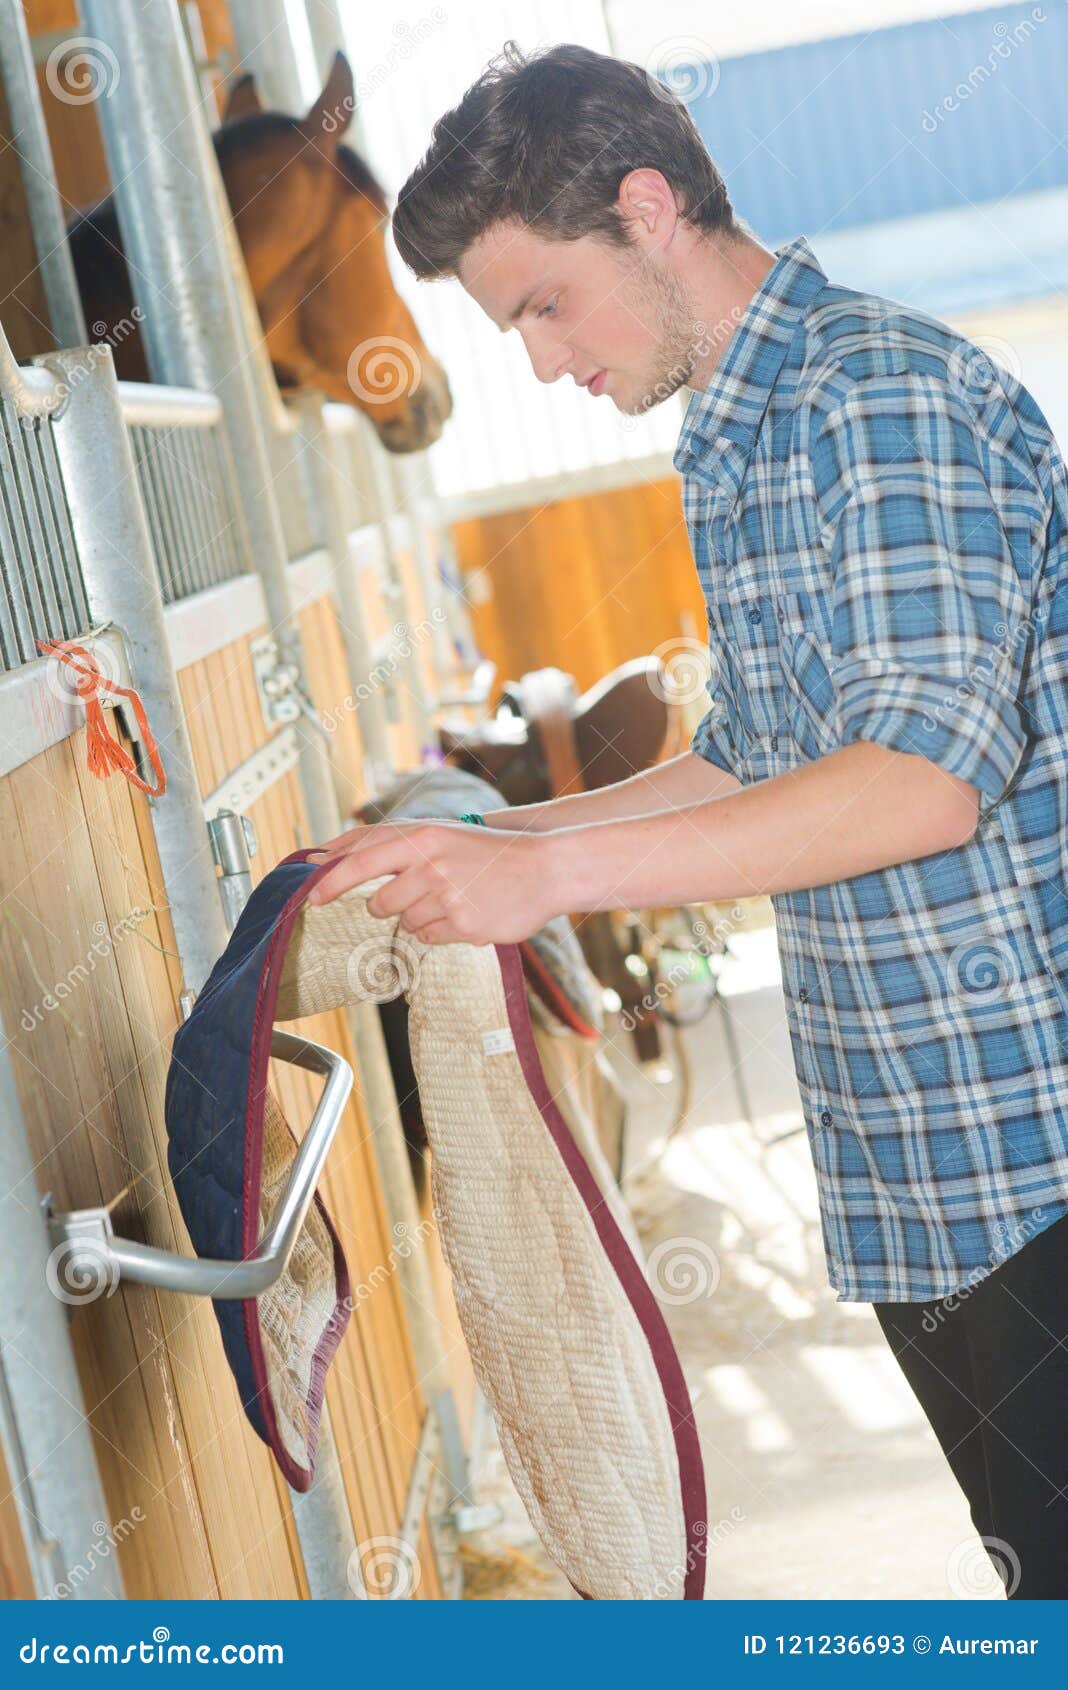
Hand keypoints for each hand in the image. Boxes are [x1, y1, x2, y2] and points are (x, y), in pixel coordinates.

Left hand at [304, 820, 561, 945]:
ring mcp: (446, 895)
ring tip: (451, 900)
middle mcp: (430, 863)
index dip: (330, 878)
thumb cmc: (487, 854)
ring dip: (420, 918)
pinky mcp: (462, 924)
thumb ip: (396, 844)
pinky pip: (429, 937)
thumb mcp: (442, 835)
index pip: (361, 857)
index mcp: (422, 836)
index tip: (310, 894)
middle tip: (418, 894)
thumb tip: (337, 854)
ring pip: (405, 922)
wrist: (544, 869)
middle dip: (386, 906)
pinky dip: (441, 931)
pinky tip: (465, 913)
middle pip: (379, 901)